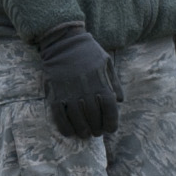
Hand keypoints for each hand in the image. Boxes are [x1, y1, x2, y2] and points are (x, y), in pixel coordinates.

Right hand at [39, 21, 121, 139]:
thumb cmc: (88, 52)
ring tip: (85, 133)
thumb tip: (120, 100)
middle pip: (94, 117)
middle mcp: (85, 89)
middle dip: (97, 128)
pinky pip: (59, 115)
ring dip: (82, 130)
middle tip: (96, 132)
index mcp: (100, 82)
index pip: (110, 108)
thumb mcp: (106, 62)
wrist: (63, 41)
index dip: (112, 122)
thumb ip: (114, 82)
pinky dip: (64, 126)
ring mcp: (69, 92)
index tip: (111, 129)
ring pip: (77, 119)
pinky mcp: (55, 93)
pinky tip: (69, 132)